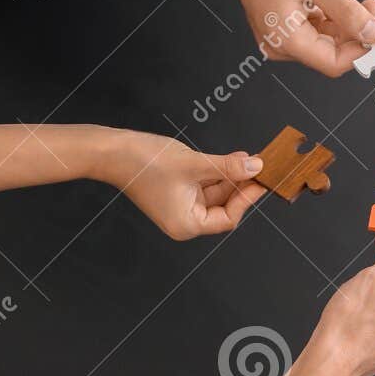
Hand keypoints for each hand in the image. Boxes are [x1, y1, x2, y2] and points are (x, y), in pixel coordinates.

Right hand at [101, 133, 265, 239]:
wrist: (113, 151)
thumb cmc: (145, 163)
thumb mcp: (195, 165)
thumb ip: (227, 168)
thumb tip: (255, 168)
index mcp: (187, 224)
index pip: (228, 218)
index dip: (246, 199)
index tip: (262, 181)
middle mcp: (184, 219)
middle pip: (224, 205)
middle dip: (241, 184)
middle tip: (260, 166)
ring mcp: (181, 204)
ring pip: (216, 192)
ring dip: (231, 175)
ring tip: (248, 158)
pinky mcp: (177, 190)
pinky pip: (205, 184)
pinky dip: (218, 172)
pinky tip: (233, 159)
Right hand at [211, 0, 374, 76]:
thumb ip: (348, 12)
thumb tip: (373, 33)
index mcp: (286, 39)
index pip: (333, 63)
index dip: (361, 51)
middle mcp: (280, 45)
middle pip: (330, 53)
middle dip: (357, 36)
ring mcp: (280, 36)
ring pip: (325, 41)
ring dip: (347, 26)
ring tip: (364, 4)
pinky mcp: (282, 26)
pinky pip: (314, 30)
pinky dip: (332, 19)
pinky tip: (342, 3)